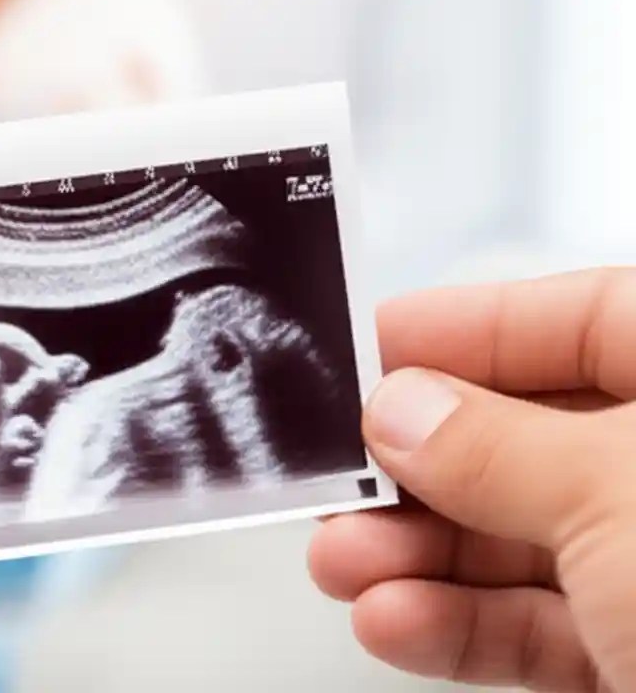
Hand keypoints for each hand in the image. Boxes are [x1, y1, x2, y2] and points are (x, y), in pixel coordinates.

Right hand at [309, 268, 635, 691]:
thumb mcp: (619, 497)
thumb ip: (496, 447)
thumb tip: (401, 411)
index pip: (587, 318)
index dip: (472, 327)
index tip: (370, 349)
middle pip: (531, 441)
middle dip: (420, 468)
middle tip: (339, 476)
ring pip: (520, 542)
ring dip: (417, 557)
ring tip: (342, 562)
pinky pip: (537, 628)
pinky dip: (458, 627)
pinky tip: (394, 621)